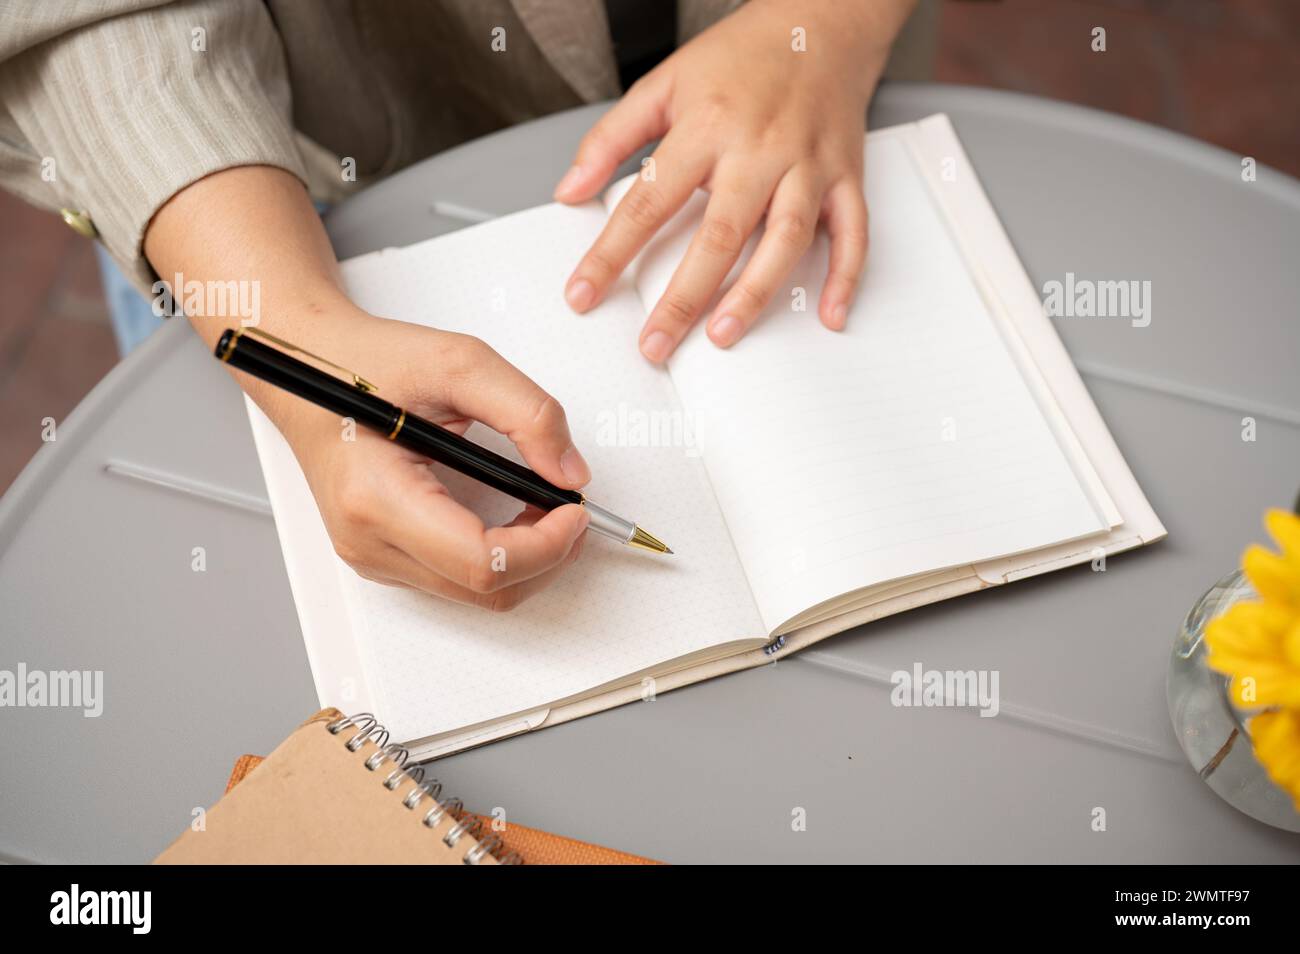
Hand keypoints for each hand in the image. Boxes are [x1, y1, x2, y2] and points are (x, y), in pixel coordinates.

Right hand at [270, 311, 592, 611]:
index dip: (545, 545)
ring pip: (476, 595)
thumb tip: (571, 472)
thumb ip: (528, 414)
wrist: (305, 367)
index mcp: (377, 497)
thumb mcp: (459, 362)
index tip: (576, 509)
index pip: (482, 562)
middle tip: (572, 507)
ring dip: (526, 559)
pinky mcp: (381, 555)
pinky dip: (500, 556)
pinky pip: (456, 580)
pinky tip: (513, 514)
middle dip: (546, 556)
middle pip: (486, 591)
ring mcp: (371, 555)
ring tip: (545, 505)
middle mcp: (368, 540)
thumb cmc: (365, 363)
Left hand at [555, 0, 913, 361]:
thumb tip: (569, 190)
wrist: (822, 20)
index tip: (584, 295)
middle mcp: (760, 149)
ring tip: (722, 335)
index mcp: (707, 125)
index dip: (611, 254)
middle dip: (683, 298)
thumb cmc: (742, 56)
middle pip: (719, 234)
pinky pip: (852, 233)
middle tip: (654, 345)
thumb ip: (611, 139)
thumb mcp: (663, 83)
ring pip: (785, 239)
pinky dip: (846, 276)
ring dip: (755, 293)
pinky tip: (829, 316)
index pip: (648, 201)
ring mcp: (808, 166)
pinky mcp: (846, 176)